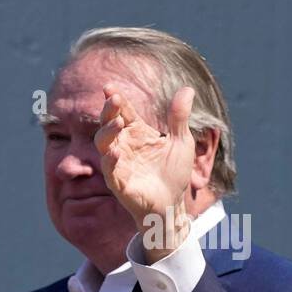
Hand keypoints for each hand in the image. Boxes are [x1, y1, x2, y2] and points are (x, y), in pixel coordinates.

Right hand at [94, 83, 196, 260]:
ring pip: (104, 143)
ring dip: (108, 132)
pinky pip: (110, 170)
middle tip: (112, 98)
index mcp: (136, 132)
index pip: (123, 111)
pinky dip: (111, 161)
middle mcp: (123, 144)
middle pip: (109, 123)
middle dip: (109, 111)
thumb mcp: (181, 142)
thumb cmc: (173, 172)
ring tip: (117, 122)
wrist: (172, 203)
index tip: (110, 87)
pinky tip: (116, 152)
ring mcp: (118, 163)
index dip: (116, 99)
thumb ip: (179, 117)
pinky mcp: (118, 182)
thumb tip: (188, 88)